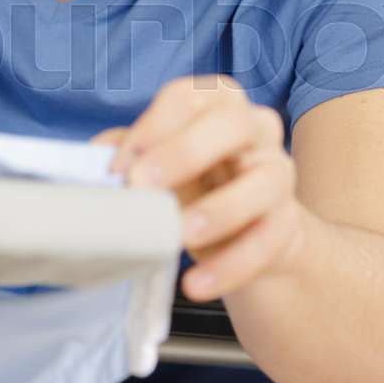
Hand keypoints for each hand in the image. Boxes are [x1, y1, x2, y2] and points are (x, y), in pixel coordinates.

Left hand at [92, 75, 307, 300]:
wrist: (247, 236)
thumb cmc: (198, 187)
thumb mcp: (162, 167)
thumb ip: (130, 156)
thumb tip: (96, 161)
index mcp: (219, 105)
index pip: (189, 99)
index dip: (150, 128)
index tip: (118, 167)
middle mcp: (257, 129)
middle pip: (233, 122)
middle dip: (185, 151)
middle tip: (141, 185)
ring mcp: (279, 175)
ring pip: (264, 182)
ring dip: (220, 209)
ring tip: (180, 233)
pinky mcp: (288, 225)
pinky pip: (266, 241)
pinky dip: (230, 265)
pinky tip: (197, 283)